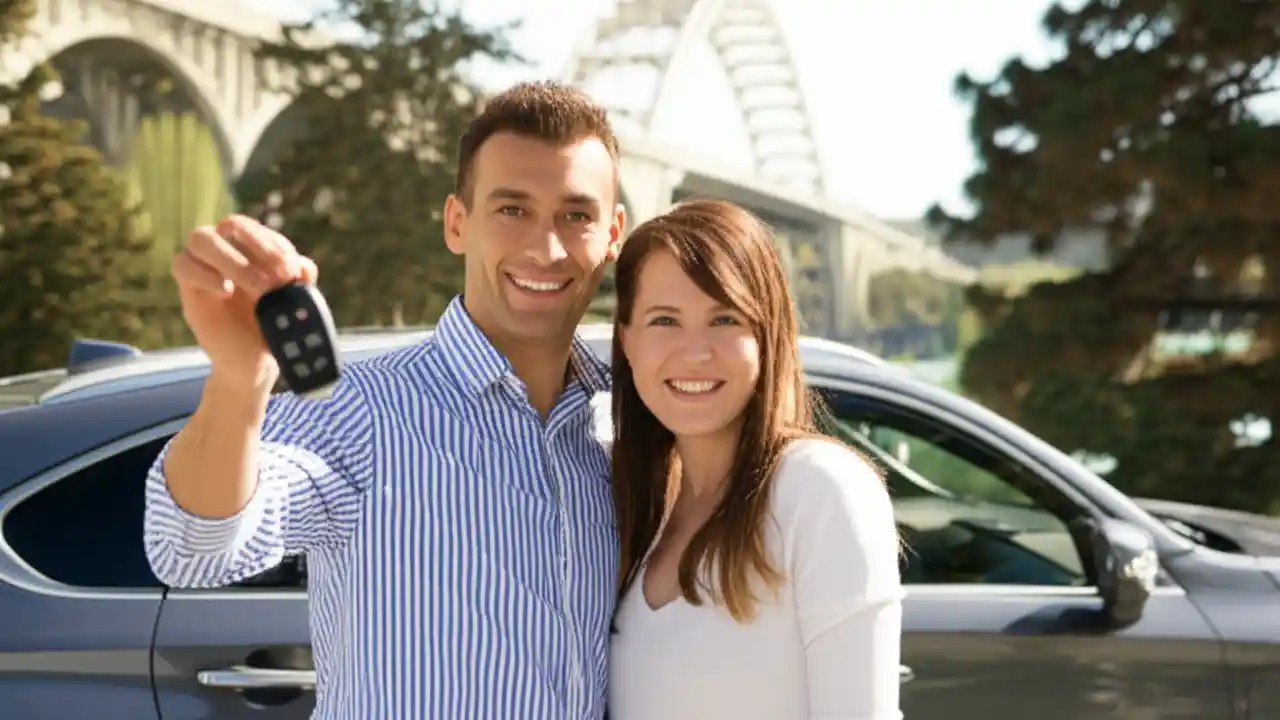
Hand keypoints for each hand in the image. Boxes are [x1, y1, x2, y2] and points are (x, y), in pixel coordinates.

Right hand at [171, 214, 318, 389]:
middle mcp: (227, 251)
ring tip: (255, 287)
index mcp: (253, 248)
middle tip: (275, 279)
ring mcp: (204, 267)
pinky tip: (226, 292)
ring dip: (231, 259)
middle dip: (257, 245)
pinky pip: (182, 265)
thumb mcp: (294, 302)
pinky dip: (204, 275)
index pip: (259, 228)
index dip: (274, 244)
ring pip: (201, 238)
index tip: (290, 271)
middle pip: (231, 224)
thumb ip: (301, 281)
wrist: (254, 362)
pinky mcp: (189, 288)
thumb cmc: (273, 326)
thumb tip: (303, 267)